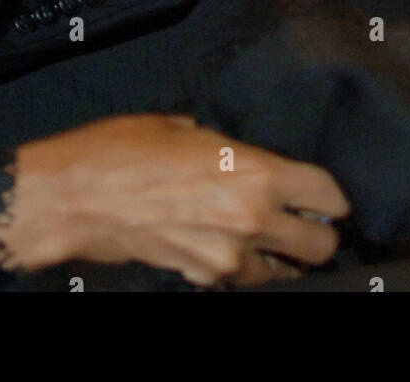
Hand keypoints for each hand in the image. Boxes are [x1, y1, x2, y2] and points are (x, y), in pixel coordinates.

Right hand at [0, 114, 349, 286]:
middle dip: (318, 237)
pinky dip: (240, 270)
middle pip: (320, 248)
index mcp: (253, 172)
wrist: (76, 197)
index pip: (326, 194)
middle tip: (305, 224)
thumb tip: (239, 153)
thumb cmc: (122, 151)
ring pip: (282, 274)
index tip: (329, 199)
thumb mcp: (182, 127)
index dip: (333, 198)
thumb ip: (225, 145)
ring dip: (280, 259)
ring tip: (265, 241)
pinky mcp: (201, 278)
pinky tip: (225, 248)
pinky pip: (239, 281)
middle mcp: (250, 220)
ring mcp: (227, 257)